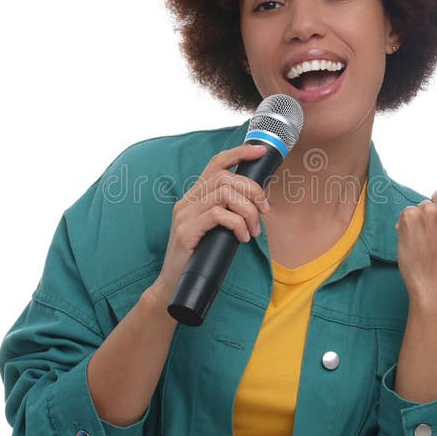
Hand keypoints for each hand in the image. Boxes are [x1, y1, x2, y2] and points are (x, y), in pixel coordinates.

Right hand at [151, 143, 270, 302]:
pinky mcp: (186, 231)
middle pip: (226, 177)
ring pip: (225, 193)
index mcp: (195, 196)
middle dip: (253, 191)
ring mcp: (184, 215)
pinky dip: (237, 224)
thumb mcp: (214, 228)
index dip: (240, 153)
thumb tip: (258, 203)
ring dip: (248, 211)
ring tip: (253, 230)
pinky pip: (218, 215)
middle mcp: (187, 201)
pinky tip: (242, 238)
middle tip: (263, 211)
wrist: (173, 283)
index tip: (260, 152)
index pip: (216, 163)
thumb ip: (228, 211)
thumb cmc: (199, 256)